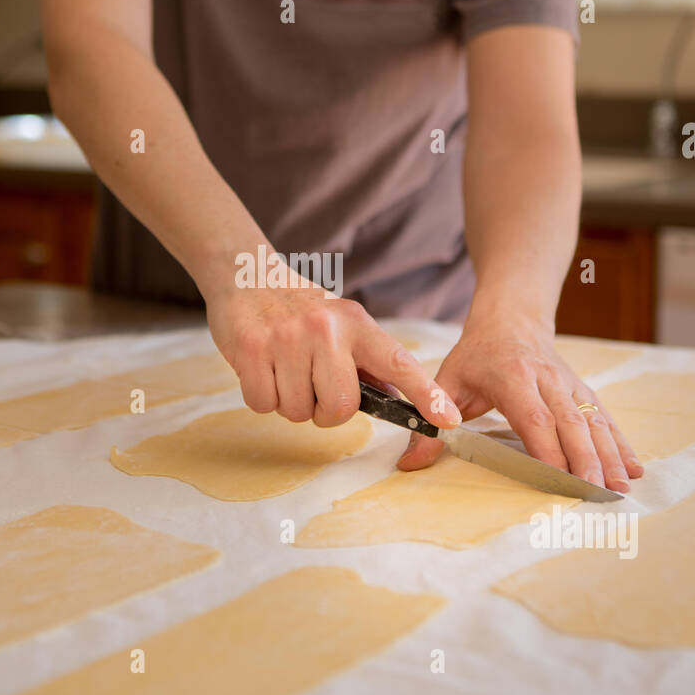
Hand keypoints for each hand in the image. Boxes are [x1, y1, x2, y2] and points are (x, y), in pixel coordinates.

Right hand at [207, 284, 461, 430]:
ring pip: (297, 411)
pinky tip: (263, 369)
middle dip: (325, 411)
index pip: (399, 363)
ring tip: (284, 370)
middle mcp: (325, 329)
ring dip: (290, 402)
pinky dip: (263, 397)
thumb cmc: (301, 310)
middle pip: (340, 408)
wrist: (246, 274)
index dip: (426, 394)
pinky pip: (264, 404)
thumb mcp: (343, 324)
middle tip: (312, 386)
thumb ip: (369, 363)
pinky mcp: (251, 349)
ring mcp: (286, 339)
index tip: (447, 420)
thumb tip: (399, 401)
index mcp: (357, 324)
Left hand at [396, 314, 642, 490]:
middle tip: (597, 495)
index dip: (548, 449)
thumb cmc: (476, 355)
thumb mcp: (447, 380)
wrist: (511, 318)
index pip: (534, 417)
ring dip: (610, 456)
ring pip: (594, 421)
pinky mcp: (583, 389)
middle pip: (571, 423)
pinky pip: (605, 417)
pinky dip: (621, 442)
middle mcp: (547, 379)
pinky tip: (634, 467)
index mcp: (512, 377)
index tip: (557, 479)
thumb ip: (430, 421)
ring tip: (620, 489)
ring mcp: (569, 384)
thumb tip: (410, 463)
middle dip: (587, 460)